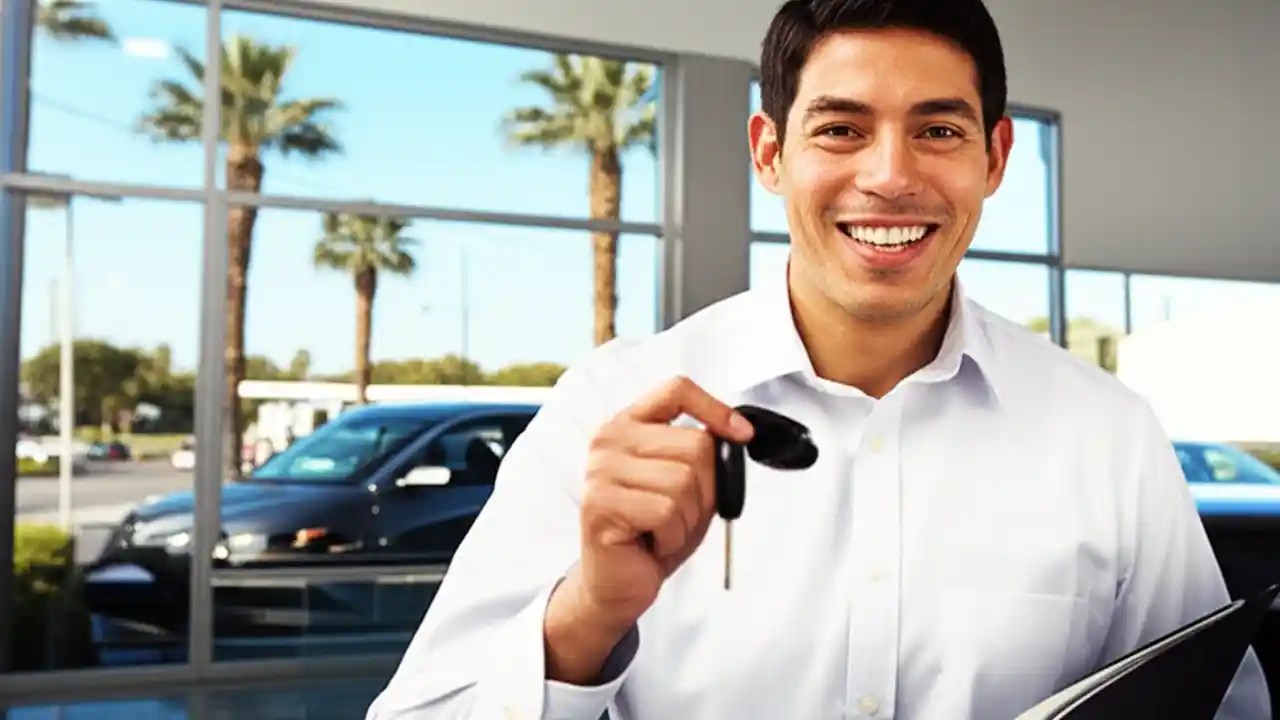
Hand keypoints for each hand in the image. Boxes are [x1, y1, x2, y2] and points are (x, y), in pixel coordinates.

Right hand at [544, 376, 753, 683]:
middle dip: (706, 490)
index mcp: (630, 424)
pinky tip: (652, 542)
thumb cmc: (655, 530)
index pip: (676, 390)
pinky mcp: (600, 504)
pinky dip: (672, 536)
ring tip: (664, 529)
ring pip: (683, 481)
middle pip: (695, 444)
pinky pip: (666, 512)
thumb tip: (736, 435)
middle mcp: (609, 439)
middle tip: (683, 513)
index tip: (742, 435)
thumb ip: (705, 456)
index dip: (716, 409)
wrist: (620, 582)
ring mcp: (600, 470)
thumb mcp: (690, 485)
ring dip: (688, 518)